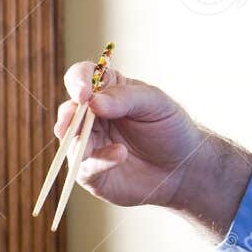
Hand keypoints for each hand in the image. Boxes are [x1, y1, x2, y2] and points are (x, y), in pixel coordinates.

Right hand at [54, 62, 251, 236]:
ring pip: (69, 142)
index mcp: (106, 91)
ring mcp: (89, 145)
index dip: (77, 81)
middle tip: (73, 120)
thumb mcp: (155, 103)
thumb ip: (125, 98)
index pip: (81, 77)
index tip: (83, 93)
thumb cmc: (170, 129)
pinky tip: (120, 155)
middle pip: (68, 111)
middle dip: (68, 116)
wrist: (183, 168)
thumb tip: (93, 102)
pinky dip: (100, 161)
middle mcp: (92, 117)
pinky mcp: (91, 174)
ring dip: (79, 141)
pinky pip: (85, 168)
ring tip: (97, 145)